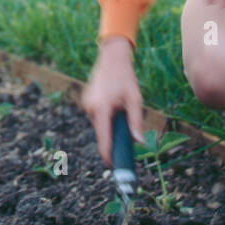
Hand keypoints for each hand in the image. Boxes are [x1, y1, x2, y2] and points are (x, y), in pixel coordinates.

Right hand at [81, 38, 144, 165]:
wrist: (112, 58)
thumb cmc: (126, 79)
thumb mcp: (135, 100)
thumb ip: (136, 122)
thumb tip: (138, 142)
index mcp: (102, 108)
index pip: (103, 137)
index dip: (108, 153)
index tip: (113, 165)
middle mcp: (91, 108)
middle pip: (102, 132)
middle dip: (113, 139)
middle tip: (127, 142)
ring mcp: (87, 105)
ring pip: (100, 125)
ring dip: (110, 126)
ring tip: (123, 113)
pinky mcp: (87, 102)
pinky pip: (97, 117)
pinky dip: (106, 118)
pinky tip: (116, 108)